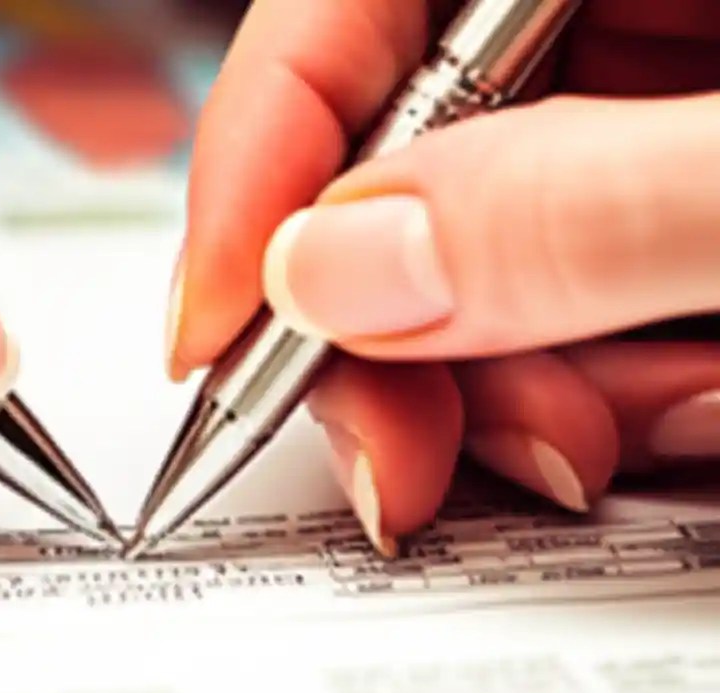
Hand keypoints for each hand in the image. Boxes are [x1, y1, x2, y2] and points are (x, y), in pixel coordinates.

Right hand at [168, 0, 719, 554]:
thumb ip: (567, 211)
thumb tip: (328, 273)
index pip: (346, 8)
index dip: (252, 162)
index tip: (215, 331)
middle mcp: (602, 20)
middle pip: (390, 159)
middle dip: (385, 328)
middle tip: (398, 453)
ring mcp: (634, 122)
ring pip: (468, 259)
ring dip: (508, 383)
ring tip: (600, 440)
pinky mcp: (660, 217)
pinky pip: (564, 310)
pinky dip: (594, 389)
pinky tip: (683, 403)